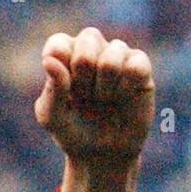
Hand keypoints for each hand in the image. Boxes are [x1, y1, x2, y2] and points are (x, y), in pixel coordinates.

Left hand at [34, 27, 153, 167]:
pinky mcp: (141, 69)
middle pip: (88, 37)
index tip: (62, 86)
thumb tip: (49, 60)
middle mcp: (92, 52)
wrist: (102, 154)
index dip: (60, 61)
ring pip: (114, 51)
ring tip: (103, 99)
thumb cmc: (72, 131)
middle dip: (83, 71)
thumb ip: (51, 89)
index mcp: (65, 59)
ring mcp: (118, 58)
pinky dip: (125, 86)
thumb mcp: (52, 117)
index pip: (59, 42)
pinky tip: (123, 97)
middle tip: (83, 95)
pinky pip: (136, 64)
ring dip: (104, 84)